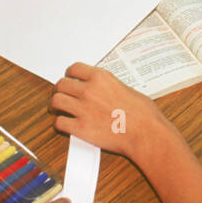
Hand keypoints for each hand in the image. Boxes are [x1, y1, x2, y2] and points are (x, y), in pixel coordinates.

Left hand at [52, 62, 167, 163]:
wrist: (146, 134)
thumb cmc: (143, 114)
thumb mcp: (127, 89)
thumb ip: (109, 87)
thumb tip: (103, 91)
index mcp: (101, 78)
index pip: (74, 68)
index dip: (69, 75)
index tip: (70, 80)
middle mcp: (88, 90)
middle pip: (61, 84)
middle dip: (59, 90)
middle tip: (61, 96)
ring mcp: (83, 109)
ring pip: (56, 101)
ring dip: (55, 106)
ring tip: (57, 110)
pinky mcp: (80, 128)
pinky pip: (59, 123)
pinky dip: (59, 124)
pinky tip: (65, 125)